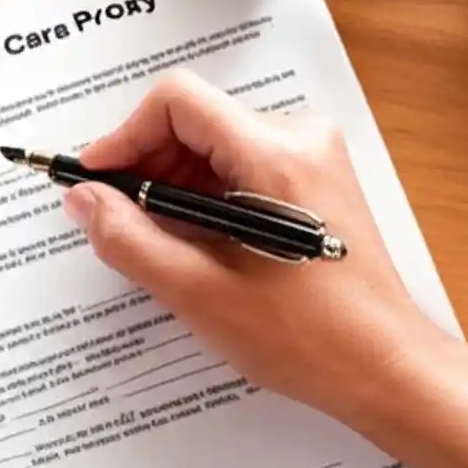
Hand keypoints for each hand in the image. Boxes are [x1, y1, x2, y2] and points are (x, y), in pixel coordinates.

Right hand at [64, 70, 452, 421]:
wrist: (384, 366)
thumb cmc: (308, 337)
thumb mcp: (198, 292)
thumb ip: (129, 238)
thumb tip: (83, 198)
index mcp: (274, 155)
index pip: (177, 101)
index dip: (124, 137)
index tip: (95, 181)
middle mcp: (300, 138)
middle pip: (195, 120)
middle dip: (147, 166)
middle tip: (120, 222)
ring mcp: (313, 156)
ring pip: (215, 144)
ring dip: (176, 184)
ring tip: (163, 243)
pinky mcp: (315, 179)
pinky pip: (241, 165)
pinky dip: (207, 195)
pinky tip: (199, 244)